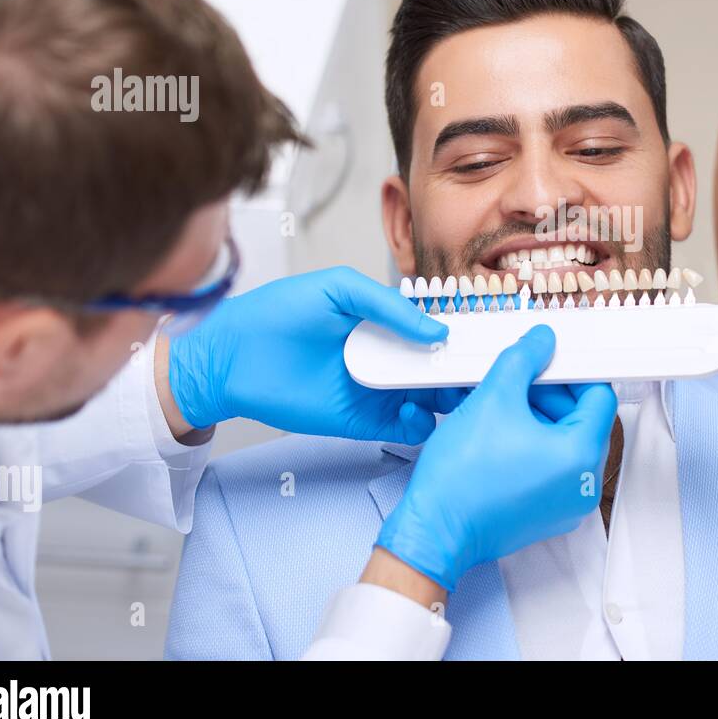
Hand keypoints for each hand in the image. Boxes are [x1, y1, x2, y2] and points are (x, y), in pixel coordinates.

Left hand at [166, 266, 466, 442]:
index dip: (462, 334)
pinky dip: (420, 425)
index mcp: (386, 324)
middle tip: (482, 371)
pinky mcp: (362, 421)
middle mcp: (387, 358)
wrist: (230, 358)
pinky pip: (404, 428)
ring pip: (430, 400)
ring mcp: (377, 391)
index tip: (487, 337)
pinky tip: (415, 410)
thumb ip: (388, 305)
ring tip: (456, 392)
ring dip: (450, 399)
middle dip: (464, 371)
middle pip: (440, 368)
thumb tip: (435, 328)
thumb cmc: (277, 313)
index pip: (435, 330)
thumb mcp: (337, 289)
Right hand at [375, 324, 616, 591]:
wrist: (434, 531)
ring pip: (565, 443)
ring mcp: (567, 504)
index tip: (548, 362)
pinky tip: (501, 433)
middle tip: (518, 381)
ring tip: (502, 405)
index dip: (572, 372)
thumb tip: (541, 342)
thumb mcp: (492, 399)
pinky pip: (552, 468)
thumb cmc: (461, 479)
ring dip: (539, 418)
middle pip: (583, 420)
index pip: (599, 396)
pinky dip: (533, 446)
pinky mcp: (547, 514)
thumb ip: (522, 360)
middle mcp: (583, 485)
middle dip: (551, 394)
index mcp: (581, 456)